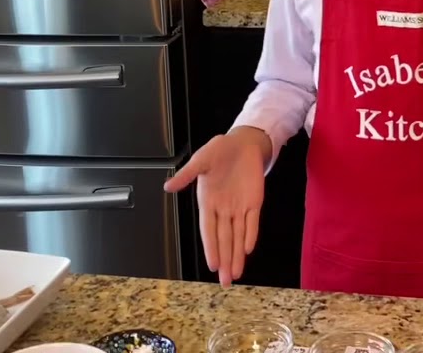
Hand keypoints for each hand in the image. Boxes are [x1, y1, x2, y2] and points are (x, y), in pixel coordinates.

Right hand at [164, 126, 270, 286]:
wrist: (243, 142)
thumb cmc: (220, 150)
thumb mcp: (201, 160)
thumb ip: (187, 175)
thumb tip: (168, 186)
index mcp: (208, 201)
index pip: (209, 230)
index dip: (211, 247)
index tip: (212, 265)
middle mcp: (223, 208)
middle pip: (224, 239)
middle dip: (225, 260)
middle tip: (226, 281)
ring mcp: (239, 206)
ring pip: (238, 235)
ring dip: (237, 254)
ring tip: (237, 273)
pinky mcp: (254, 201)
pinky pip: (252, 221)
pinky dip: (251, 234)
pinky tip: (248, 249)